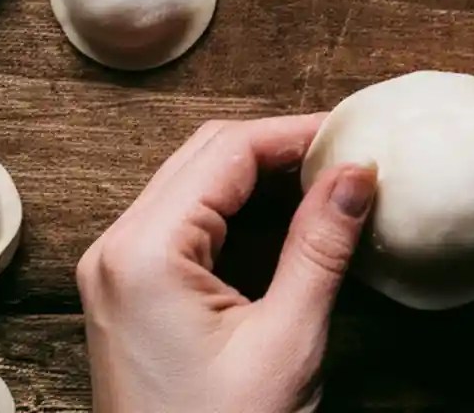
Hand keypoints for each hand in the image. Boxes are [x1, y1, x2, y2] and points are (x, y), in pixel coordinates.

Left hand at [76, 115, 376, 412]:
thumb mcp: (287, 340)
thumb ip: (321, 247)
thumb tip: (356, 173)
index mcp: (145, 252)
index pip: (227, 152)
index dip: (295, 133)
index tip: (353, 133)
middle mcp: (117, 250)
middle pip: (204, 157)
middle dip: (278, 146)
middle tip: (346, 153)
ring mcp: (117, 272)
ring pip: (193, 184)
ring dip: (258, 174)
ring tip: (327, 180)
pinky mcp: (130, 295)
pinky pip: (184, 223)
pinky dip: (237, 209)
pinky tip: (286, 217)